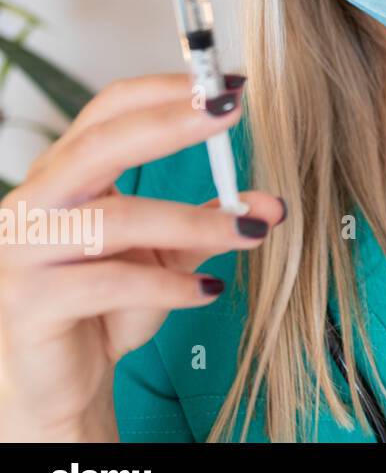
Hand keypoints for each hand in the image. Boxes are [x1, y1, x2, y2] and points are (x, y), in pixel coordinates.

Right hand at [0, 74, 284, 441]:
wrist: (59, 385)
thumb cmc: (103, 308)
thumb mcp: (165, 258)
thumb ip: (212, 225)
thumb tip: (274, 205)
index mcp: (62, 177)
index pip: (107, 112)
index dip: (165, 91)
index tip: (229, 86)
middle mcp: (33, 205)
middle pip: (99, 146)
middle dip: (170, 124)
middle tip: (232, 111)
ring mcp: (21, 253)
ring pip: (116, 220)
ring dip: (193, 221)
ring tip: (249, 232)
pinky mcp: (27, 303)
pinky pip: (107, 283)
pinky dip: (167, 285)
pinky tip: (207, 290)